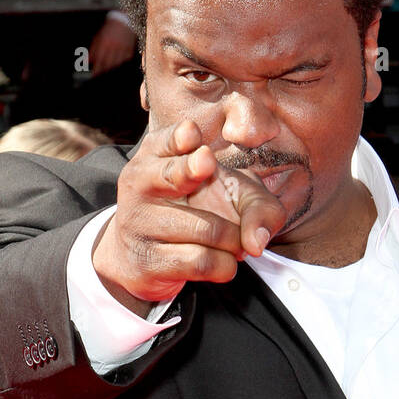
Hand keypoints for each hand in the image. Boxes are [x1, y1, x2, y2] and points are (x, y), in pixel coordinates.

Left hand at [87, 17, 135, 74]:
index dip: (96, 70)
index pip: (99, 61)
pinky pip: (125, 61)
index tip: (94, 75)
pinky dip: (121, 62)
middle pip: (108, 65)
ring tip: (110, 65)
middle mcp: (114, 47)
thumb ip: (93, 50)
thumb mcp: (98, 38)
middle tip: (101, 73)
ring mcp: (122, 49)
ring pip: (116, 64)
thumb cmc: (109, 30)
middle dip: (104, 70)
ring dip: (112, 67)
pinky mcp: (130, 50)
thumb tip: (88, 61)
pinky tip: (118, 59)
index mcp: (104, 44)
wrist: (123, 21)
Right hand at [92, 117, 287, 315]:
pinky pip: (201, 262)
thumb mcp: (234, 197)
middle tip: (207, 162)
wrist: (145, 259)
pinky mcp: (148, 261)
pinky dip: (225, 266)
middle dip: (192, 167)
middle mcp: (142, 183)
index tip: (191, 132)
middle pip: (173, 173)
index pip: (168, 139)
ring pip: (206, 230)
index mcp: (158, 155)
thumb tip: (256, 242)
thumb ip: (259, 206)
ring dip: (234, 242)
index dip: (181, 136)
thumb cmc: (196, 215)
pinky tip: (224, 263)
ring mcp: (140, 222)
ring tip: (235, 244)